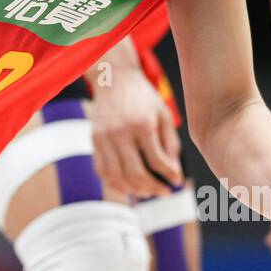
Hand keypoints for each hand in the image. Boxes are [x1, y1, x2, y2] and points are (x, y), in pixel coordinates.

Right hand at [89, 69, 181, 196]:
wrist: (114, 78)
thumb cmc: (143, 97)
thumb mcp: (163, 114)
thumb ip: (170, 143)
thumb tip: (173, 173)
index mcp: (142, 124)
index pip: (156, 160)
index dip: (169, 175)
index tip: (177, 181)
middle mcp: (120, 132)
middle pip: (135, 173)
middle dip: (152, 187)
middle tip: (163, 192)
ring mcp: (104, 137)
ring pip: (117, 176)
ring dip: (134, 190)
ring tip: (147, 192)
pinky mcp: (94, 140)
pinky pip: (102, 170)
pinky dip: (115, 183)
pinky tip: (128, 186)